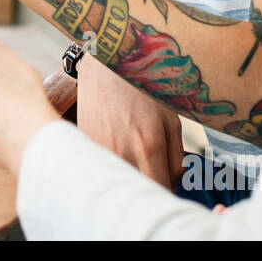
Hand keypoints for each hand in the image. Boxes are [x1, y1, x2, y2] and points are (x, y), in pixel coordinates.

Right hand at [75, 55, 187, 189]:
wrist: (106, 64)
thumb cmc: (143, 88)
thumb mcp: (171, 119)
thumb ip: (176, 157)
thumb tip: (174, 183)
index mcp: (149, 146)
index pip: (160, 191)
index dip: (166, 195)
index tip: (168, 191)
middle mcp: (122, 152)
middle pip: (136, 191)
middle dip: (147, 191)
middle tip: (152, 181)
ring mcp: (99, 149)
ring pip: (115, 183)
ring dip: (126, 181)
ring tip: (134, 167)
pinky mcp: (84, 145)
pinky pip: (98, 168)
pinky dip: (108, 169)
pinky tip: (115, 155)